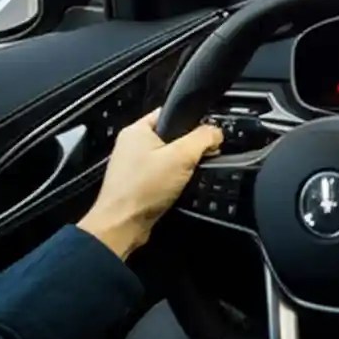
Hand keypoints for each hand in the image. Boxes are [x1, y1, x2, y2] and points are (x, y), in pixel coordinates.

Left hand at [79, 109, 221, 259]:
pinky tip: (179, 189)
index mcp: (137, 130)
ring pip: (168, 158)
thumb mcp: (181, 157)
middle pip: (171, 137)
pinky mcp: (137, 185)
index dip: (191, 121)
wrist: (122, 226)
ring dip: (182, 166)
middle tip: (202, 157)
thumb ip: (202, 139)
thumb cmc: (142, 189)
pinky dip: (173, 181)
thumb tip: (216, 132)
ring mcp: (133, 166)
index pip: (169, 113)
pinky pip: (162, 176)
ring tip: (190, 176)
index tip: (207, 134)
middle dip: (189, 148)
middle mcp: (132, 145)